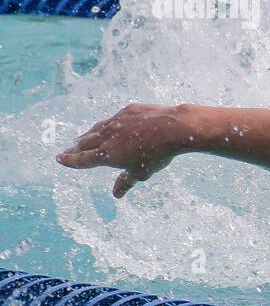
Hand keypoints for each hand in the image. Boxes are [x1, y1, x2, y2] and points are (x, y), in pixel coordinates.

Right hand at [56, 103, 189, 197]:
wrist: (173, 128)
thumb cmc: (158, 154)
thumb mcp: (141, 173)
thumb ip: (126, 183)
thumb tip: (116, 195)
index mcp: (107, 155)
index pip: (83, 159)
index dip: (70, 160)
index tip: (60, 159)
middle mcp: (107, 136)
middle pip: (85, 143)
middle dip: (75, 148)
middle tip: (68, 150)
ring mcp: (117, 121)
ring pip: (97, 129)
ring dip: (87, 135)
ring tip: (81, 138)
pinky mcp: (128, 111)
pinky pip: (114, 119)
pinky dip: (107, 125)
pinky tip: (109, 125)